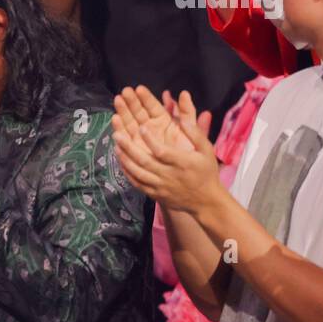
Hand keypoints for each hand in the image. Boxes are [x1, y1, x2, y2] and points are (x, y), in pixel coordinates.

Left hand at [112, 87, 219, 212]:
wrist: (205, 201)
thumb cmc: (206, 172)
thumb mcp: (207, 151)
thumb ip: (196, 134)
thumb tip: (183, 121)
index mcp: (183, 163)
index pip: (163, 152)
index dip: (151, 140)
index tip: (141, 127)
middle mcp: (170, 175)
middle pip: (145, 161)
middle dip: (129, 147)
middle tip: (117, 134)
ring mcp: (161, 186)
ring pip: (138, 173)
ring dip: (125, 159)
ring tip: (116, 146)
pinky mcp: (155, 194)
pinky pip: (138, 184)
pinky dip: (127, 173)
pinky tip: (121, 161)